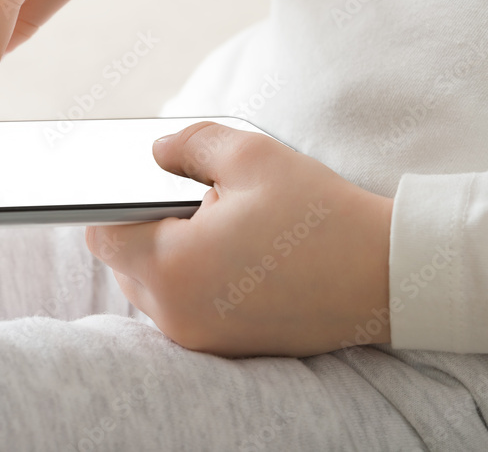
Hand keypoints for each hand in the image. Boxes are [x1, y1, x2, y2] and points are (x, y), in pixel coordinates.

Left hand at [87, 122, 393, 356]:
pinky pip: (183, 307)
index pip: (102, 237)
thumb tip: (154, 150)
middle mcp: (177, 314)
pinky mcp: (224, 347)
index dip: (110, 206)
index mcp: (172, 268)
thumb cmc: (319, 216)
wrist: (388, 277)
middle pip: (124, 263)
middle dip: (144, 228)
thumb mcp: (251, 155)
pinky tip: (230, 254)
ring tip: (215, 226)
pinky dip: (193, 280)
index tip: (126, 187)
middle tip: (189, 201)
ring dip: (168, 255)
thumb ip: (187, 143)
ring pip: (152, 287)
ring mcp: (200, 337)